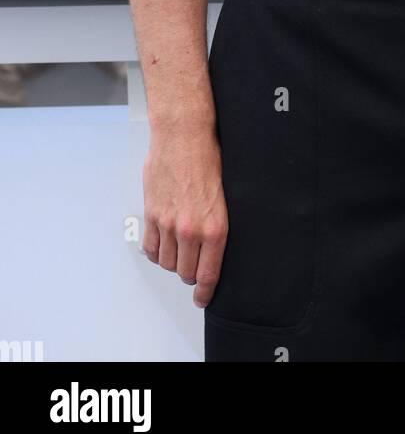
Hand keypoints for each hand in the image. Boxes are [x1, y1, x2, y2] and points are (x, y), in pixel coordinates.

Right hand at [142, 126, 228, 308]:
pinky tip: (161, 245)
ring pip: (166, 262)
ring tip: (178, 252)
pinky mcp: (152, 214)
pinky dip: (155, 252)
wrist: (183, 135)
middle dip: (190, 273)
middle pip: (185, 272)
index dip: (205, 292)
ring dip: (172, 262)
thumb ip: (216, 223)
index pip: (208, 274)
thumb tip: (215, 244)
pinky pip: (149, 247)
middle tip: (193, 267)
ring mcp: (168, 223)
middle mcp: (190, 229)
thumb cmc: (207, 157)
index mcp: (214, 226)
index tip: (202, 298)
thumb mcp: (225, 194)